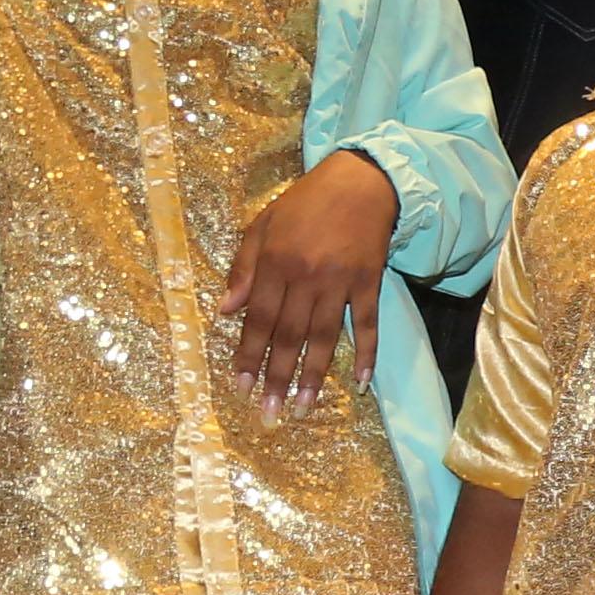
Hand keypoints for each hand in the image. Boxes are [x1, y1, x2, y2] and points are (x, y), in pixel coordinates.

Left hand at [223, 149, 395, 410]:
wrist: (360, 181)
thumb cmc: (305, 204)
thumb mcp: (261, 225)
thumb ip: (243, 267)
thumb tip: (225, 310)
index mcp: (275, 263)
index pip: (257, 319)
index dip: (247, 354)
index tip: (240, 386)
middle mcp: (306, 276)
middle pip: (288, 335)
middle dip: (277, 377)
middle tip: (270, 413)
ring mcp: (340, 282)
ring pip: (324, 337)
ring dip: (313, 376)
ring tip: (303, 409)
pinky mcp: (369, 282)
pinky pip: (368, 324)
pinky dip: (366, 353)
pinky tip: (360, 381)